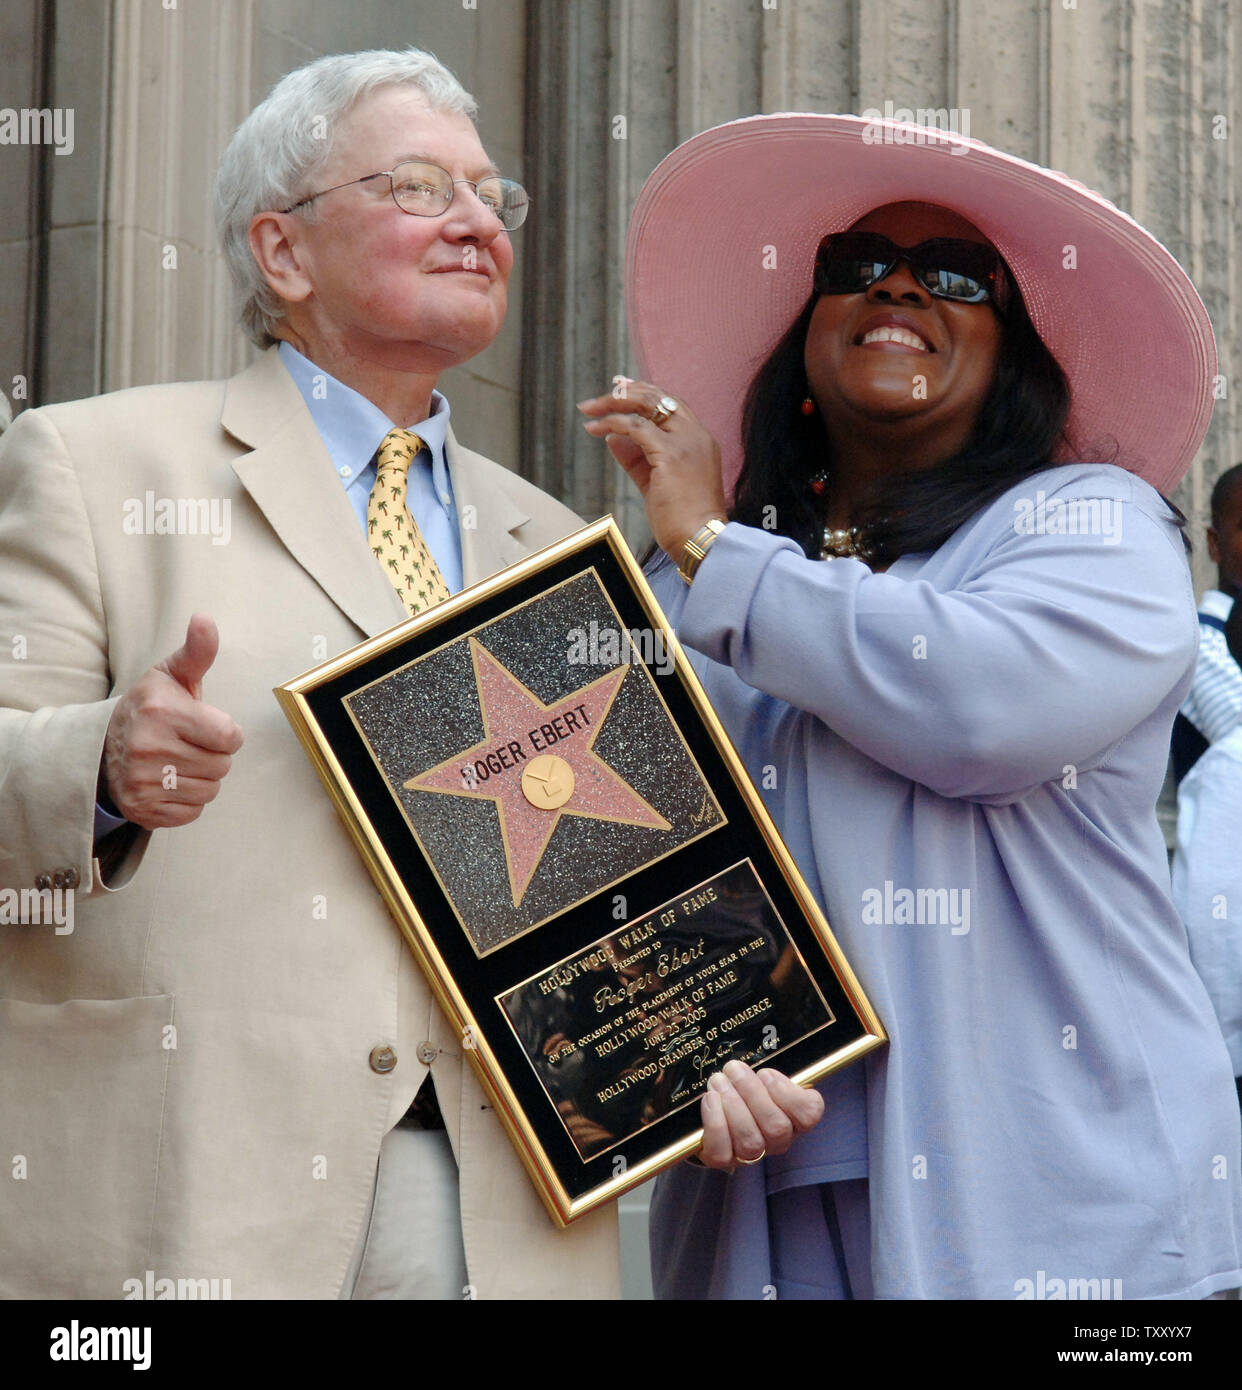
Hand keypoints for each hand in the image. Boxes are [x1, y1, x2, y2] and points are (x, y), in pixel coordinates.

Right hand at [101, 614, 243, 829]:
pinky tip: (168, 782)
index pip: (230, 736)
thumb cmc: (151, 707)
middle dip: (213, 755)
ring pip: (210, 790)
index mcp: (162, 711)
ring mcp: (143, 782)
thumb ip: (197, 651)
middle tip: (189, 744)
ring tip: (177, 762)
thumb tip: (205, 619)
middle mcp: (149, 748)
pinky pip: (193, 812)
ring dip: (202, 778)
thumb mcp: (171, 675)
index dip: (225, 732)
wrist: (103, 746)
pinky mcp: (142, 810)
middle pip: (223, 766)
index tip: (205, 725)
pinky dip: (187, 800)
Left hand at [578, 380, 728, 559]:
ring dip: (613, 404)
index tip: (618, 389)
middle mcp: (696, 435)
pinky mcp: (671, 455)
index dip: (643, 393)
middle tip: (597, 400)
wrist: (699, 540)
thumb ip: (636, 458)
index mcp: (699, 440)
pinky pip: (636, 427)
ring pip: (646, 405)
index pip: (671, 404)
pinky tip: (595, 429)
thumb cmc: (681, 520)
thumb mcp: (655, 483)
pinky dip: (613, 423)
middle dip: (625, 392)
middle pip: (659, 397)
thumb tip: (613, 438)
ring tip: (589, 410)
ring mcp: (685, 443)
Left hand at [696, 1060, 824, 1170]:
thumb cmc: (745, 1086)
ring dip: (732, 1105)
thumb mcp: (761, 1071)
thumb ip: (768, 1058)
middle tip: (733, 1068)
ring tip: (718, 1080)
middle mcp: (777, 1138)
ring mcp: (752, 1153)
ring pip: (751, 1139)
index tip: (766, 1073)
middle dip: (752, 1093)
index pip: (809, 1114)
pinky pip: (723, 1150)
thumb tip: (771, 1030)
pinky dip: (715, 1122)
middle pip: (776, 1126)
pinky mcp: (724, 1158)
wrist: (715, 1111)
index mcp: (794, 1116)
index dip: (789, 1094)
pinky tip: (710, 1099)